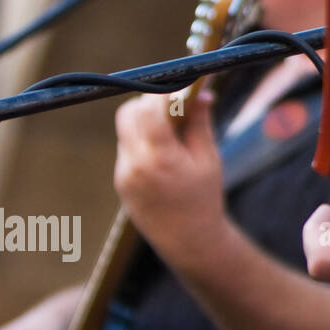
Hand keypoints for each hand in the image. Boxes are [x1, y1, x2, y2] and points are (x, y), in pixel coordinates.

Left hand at [114, 90, 225, 263]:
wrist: (187, 241)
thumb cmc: (204, 199)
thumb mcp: (209, 159)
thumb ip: (199, 123)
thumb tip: (200, 92)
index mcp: (161, 157)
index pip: (150, 109)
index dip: (164, 93)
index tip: (180, 89)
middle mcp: (135, 163)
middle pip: (128, 113)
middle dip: (148, 103)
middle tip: (172, 105)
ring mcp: (124, 173)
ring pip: (127, 129)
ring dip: (146, 122)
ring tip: (173, 134)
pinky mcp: (120, 180)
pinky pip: (127, 147)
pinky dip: (143, 140)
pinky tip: (165, 156)